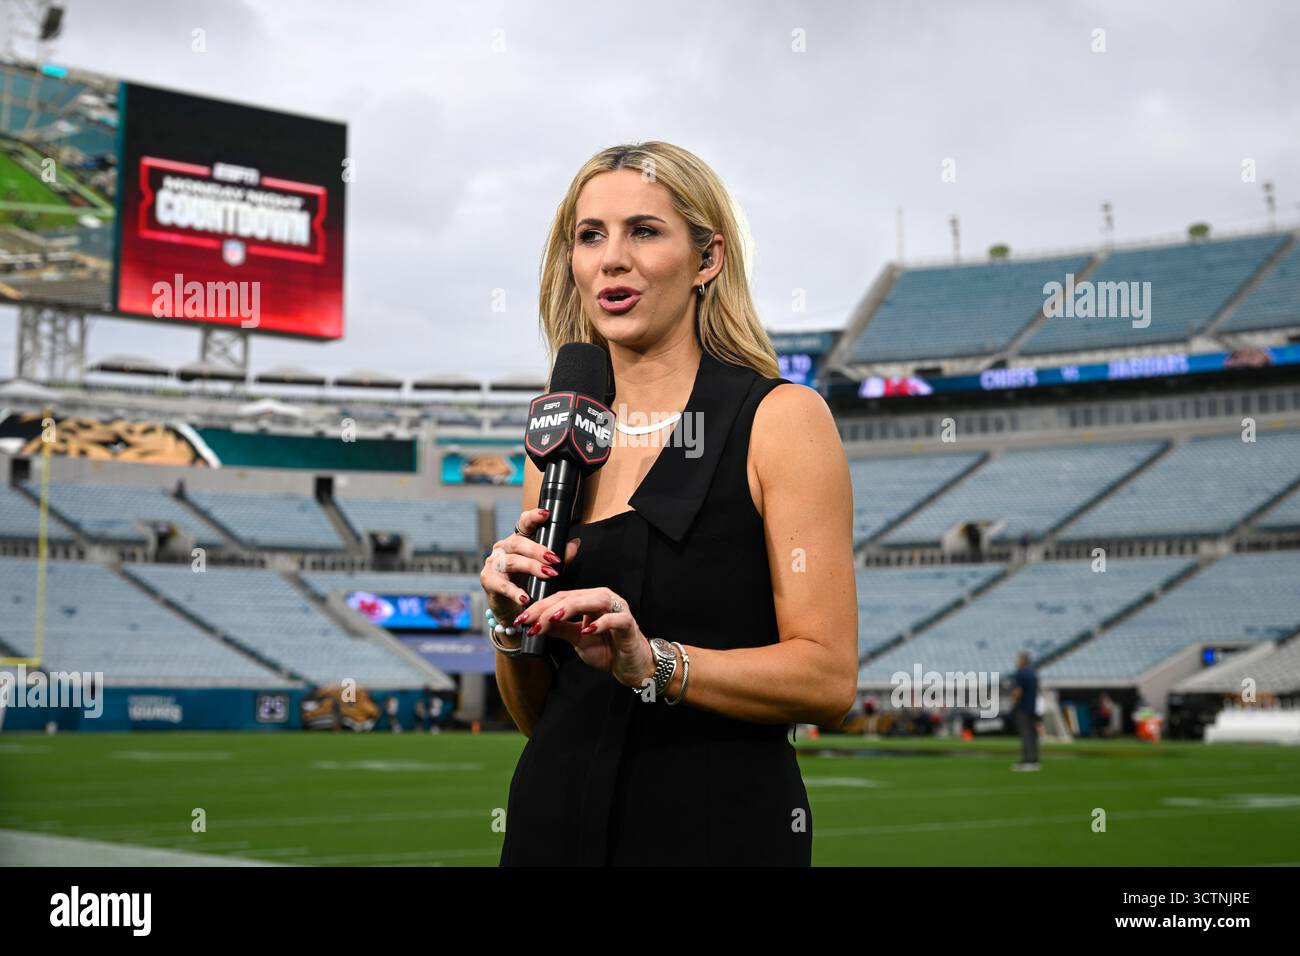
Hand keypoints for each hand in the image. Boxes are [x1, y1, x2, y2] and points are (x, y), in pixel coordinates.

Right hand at [479, 507, 580, 619]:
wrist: (511, 608)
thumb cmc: (528, 583)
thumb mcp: (546, 569)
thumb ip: (561, 557)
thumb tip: (575, 543)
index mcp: (518, 540)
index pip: (524, 523)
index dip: (533, 517)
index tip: (546, 514)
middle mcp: (504, 548)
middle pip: (519, 543)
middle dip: (538, 550)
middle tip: (555, 560)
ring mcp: (493, 563)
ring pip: (512, 561)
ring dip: (532, 568)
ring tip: (548, 575)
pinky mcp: (488, 580)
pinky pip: (502, 585)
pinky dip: (515, 592)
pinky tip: (525, 598)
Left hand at [511, 587, 652, 689]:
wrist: (630, 665)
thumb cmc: (607, 648)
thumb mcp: (577, 638)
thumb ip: (560, 629)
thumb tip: (535, 624)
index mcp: (589, 600)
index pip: (561, 598)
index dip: (540, 608)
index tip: (521, 620)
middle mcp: (603, 599)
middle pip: (572, 597)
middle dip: (548, 608)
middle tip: (530, 621)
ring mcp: (617, 609)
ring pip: (593, 600)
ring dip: (572, 607)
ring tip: (554, 617)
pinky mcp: (629, 623)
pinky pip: (615, 619)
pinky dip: (601, 623)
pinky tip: (587, 630)